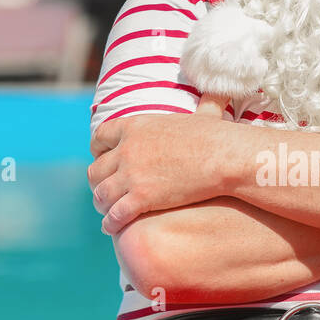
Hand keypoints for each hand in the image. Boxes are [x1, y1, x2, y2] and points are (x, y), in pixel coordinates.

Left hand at [89, 104, 233, 234]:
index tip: (101, 158)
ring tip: (106, 211)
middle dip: (97, 181)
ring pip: (101, 194)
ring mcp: (132, 175)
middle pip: (96, 169)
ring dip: (101, 204)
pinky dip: (111, 223)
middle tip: (103, 189)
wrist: (224, 158)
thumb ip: (204, 102)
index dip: (97, 150)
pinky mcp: (141, 198)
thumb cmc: (218, 136)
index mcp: (135, 126)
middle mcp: (127, 150)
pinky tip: (112, 228)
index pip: (100, 137)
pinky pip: (115, 214)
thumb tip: (219, 91)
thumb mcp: (203, 113)